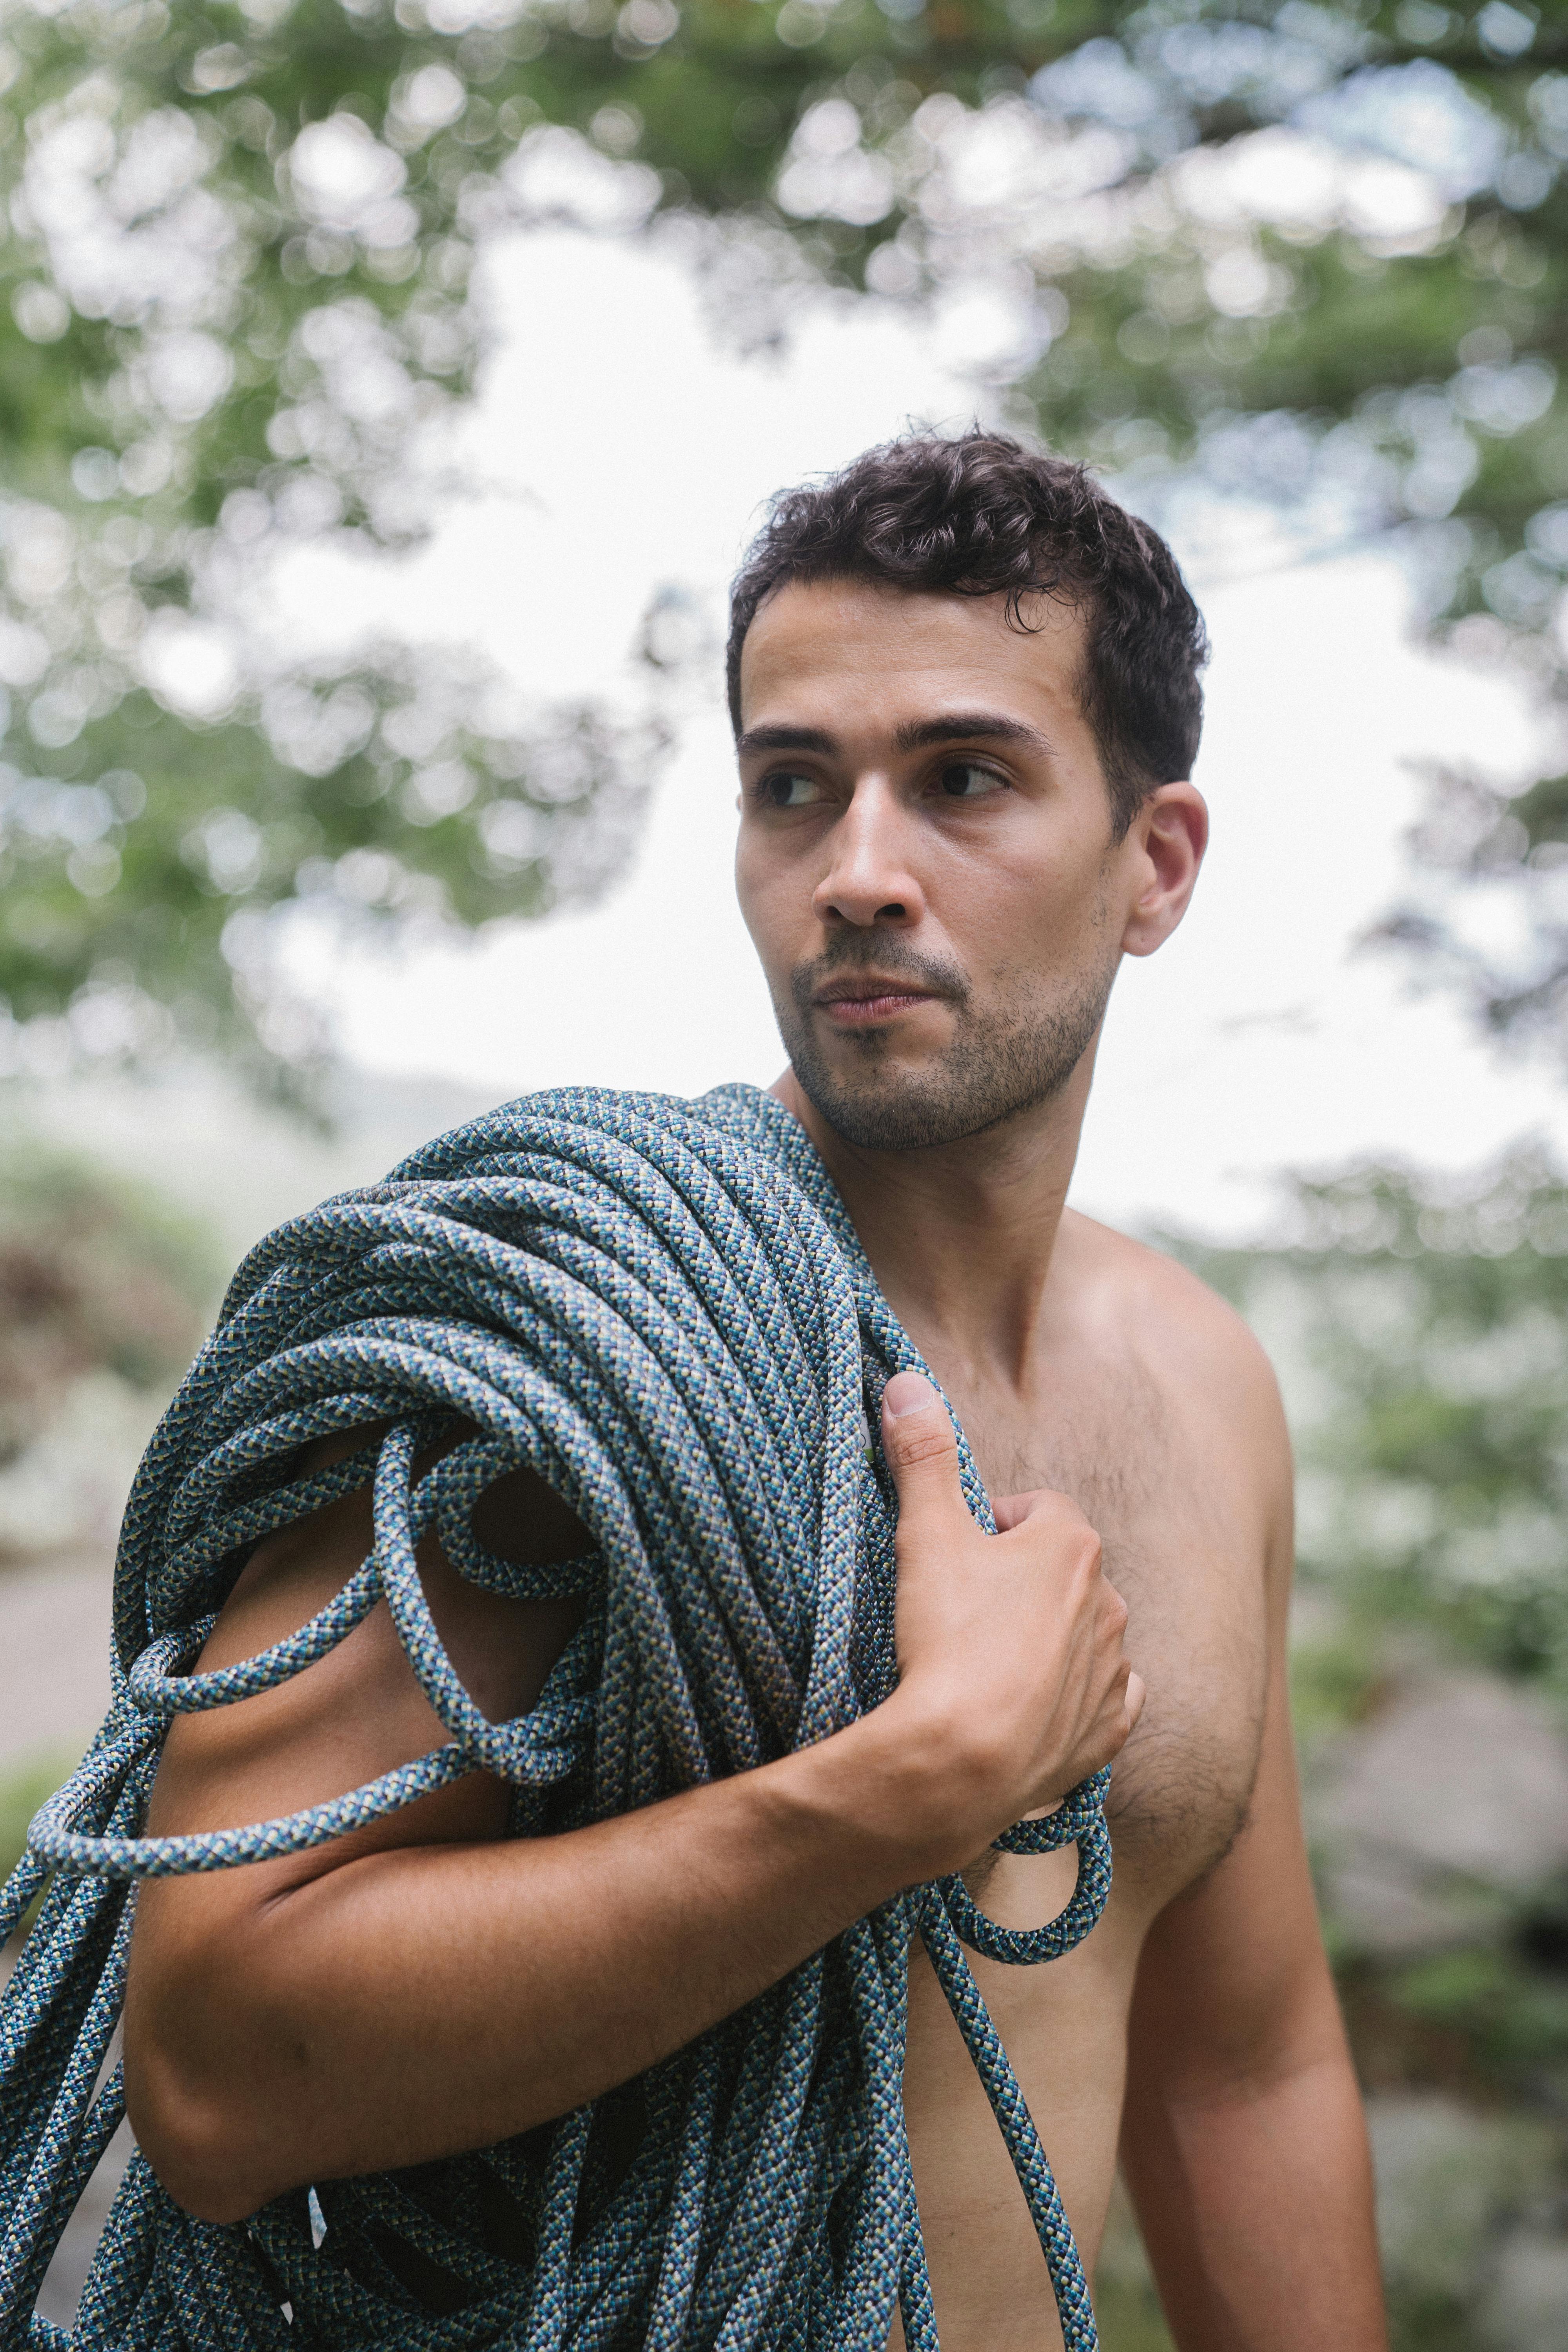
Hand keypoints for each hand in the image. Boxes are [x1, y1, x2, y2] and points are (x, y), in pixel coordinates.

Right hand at [878, 1370, 1143, 1874]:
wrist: (964, 1760)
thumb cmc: (948, 1639)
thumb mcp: (926, 1534)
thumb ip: (922, 1455)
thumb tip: (907, 1380)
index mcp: (1073, 1546)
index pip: (1037, 1509)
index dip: (992, 1525)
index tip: (956, 1553)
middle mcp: (1110, 1603)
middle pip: (1060, 1571)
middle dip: (1019, 1582)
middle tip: (961, 1610)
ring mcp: (1113, 1671)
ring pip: (1083, 1634)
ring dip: (1045, 1638)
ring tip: (986, 1664)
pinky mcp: (1107, 1731)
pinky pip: (1106, 1700)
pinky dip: (1077, 1698)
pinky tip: (1033, 1706)